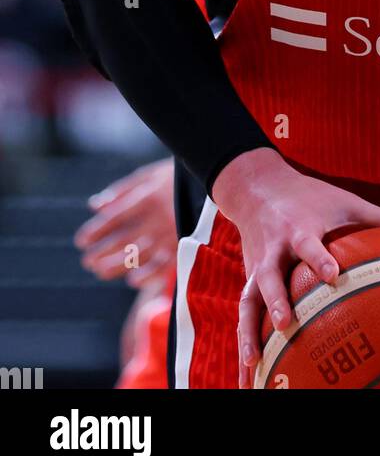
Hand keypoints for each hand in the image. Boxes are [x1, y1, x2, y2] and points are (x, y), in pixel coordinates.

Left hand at [74, 157, 176, 288]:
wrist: (221, 182)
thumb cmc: (181, 178)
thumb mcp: (153, 174)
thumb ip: (123, 189)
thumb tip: (95, 205)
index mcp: (148, 197)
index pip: (116, 217)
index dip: (97, 230)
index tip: (82, 240)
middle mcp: (158, 217)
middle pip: (124, 239)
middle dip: (102, 251)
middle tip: (87, 261)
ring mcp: (172, 233)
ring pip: (139, 255)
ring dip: (117, 265)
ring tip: (100, 271)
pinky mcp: (186, 245)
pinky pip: (164, 265)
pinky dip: (148, 275)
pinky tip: (132, 281)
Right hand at [211, 148, 379, 388]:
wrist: (259, 187)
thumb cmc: (312, 197)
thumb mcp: (346, 201)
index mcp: (299, 228)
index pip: (308, 244)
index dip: (318, 258)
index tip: (331, 275)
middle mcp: (275, 248)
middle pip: (269, 274)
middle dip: (276, 298)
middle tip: (286, 323)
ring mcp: (258, 265)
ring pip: (249, 299)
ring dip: (249, 330)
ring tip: (253, 361)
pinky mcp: (248, 279)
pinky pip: (243, 311)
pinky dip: (243, 338)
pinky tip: (248, 369)